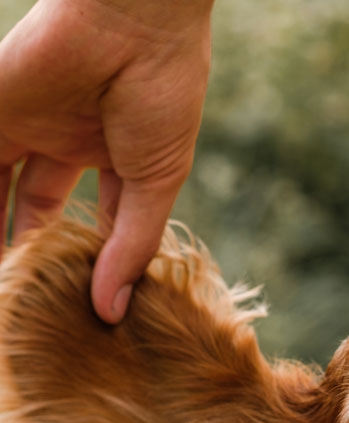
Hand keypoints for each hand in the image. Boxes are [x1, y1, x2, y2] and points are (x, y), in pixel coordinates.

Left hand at [0, 0, 213, 322]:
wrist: (137, 22)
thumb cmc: (164, 97)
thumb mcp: (156, 183)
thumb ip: (132, 246)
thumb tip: (115, 312)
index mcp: (116, 159)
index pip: (98, 221)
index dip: (94, 263)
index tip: (89, 311)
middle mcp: (68, 145)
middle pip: (39, 211)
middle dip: (34, 255)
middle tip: (27, 307)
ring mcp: (29, 128)